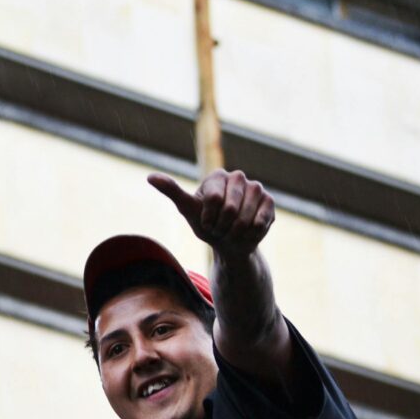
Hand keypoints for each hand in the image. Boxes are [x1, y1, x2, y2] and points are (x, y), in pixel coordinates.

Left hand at [147, 169, 273, 259]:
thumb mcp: (187, 209)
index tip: (206, 221)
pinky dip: (251, 233)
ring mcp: (256, 188)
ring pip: (246, 217)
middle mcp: (238, 177)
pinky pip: (259, 222)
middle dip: (222, 226)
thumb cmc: (207, 224)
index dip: (208, 218)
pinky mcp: (269, 201)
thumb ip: (172, 191)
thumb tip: (150, 176)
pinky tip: (247, 231)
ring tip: (232, 229)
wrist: (229, 242)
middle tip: (220, 227)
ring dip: (235, 232)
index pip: (213, 199)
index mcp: (217, 176)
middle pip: (230, 209)